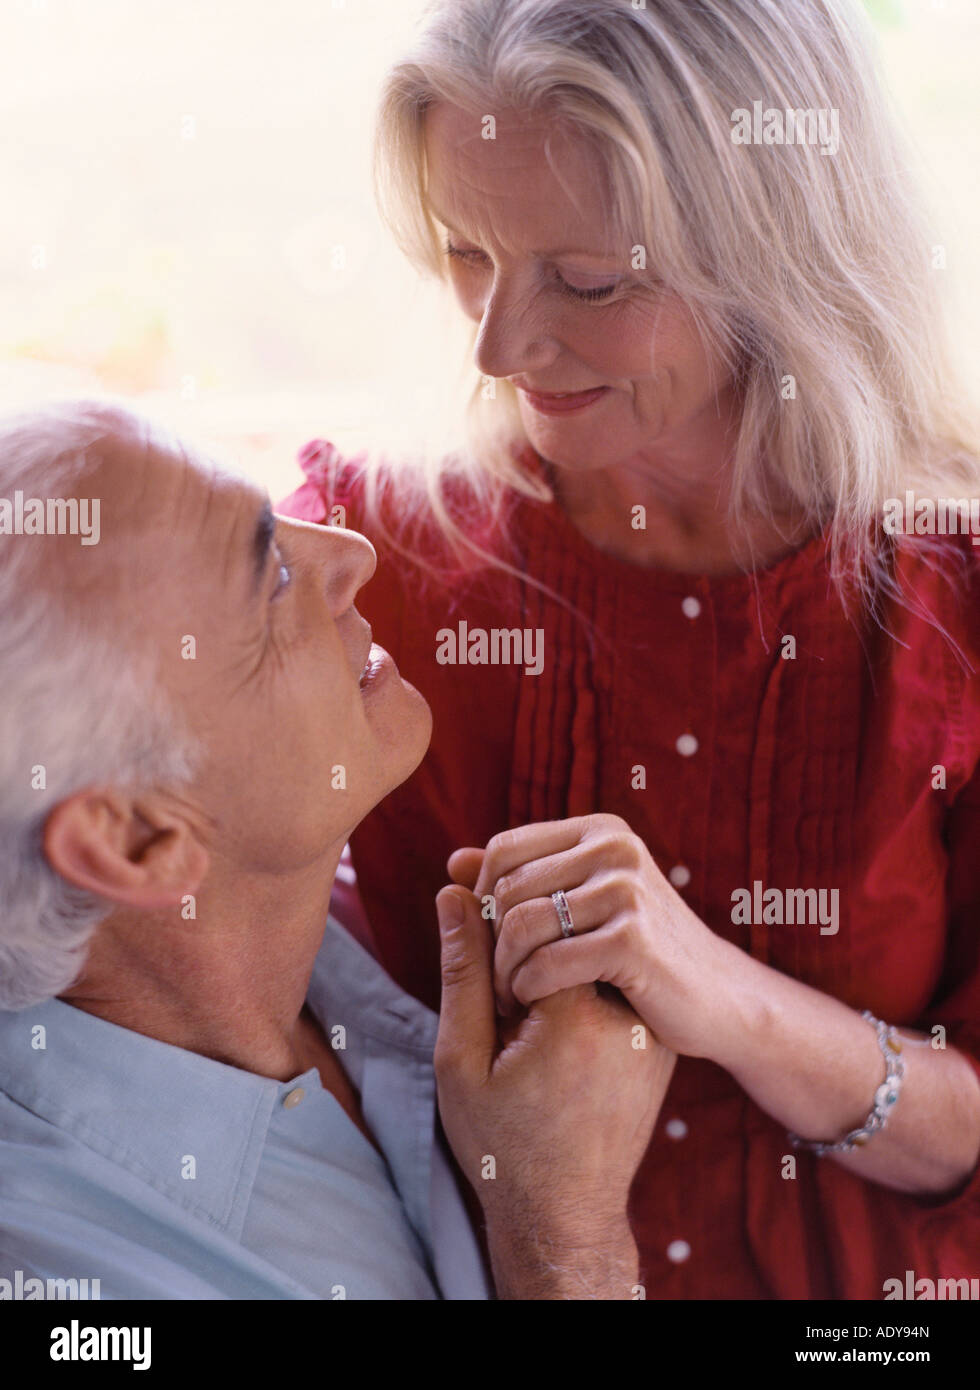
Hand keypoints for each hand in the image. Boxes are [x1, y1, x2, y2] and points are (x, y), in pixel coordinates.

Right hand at [434, 882, 675, 1297]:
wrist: (565, 1214)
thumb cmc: (502, 1144)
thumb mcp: (460, 1061)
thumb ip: (462, 970)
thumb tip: (456, 889)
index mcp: (575, 1016)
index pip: (536, 921)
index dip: (500, 943)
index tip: (490, 997)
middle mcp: (626, 1015)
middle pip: (568, 934)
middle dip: (527, 953)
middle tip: (508, 1016)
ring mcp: (648, 1028)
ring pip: (590, 956)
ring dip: (555, 971)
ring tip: (532, 1030)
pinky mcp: (656, 1042)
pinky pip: (612, 988)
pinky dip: (580, 995)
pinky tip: (559, 1041)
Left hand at [449, 813, 748, 1060]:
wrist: (718, 999)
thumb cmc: (641, 952)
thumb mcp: (584, 903)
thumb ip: (523, 880)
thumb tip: (453, 861)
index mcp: (599, 830)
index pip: (504, 849)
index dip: (482, 897)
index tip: (487, 943)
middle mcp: (614, 847)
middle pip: (507, 887)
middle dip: (489, 941)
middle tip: (493, 983)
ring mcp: (626, 890)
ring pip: (520, 926)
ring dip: (503, 972)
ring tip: (508, 999)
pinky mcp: (633, 940)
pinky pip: (548, 963)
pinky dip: (528, 989)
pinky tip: (534, 1006)